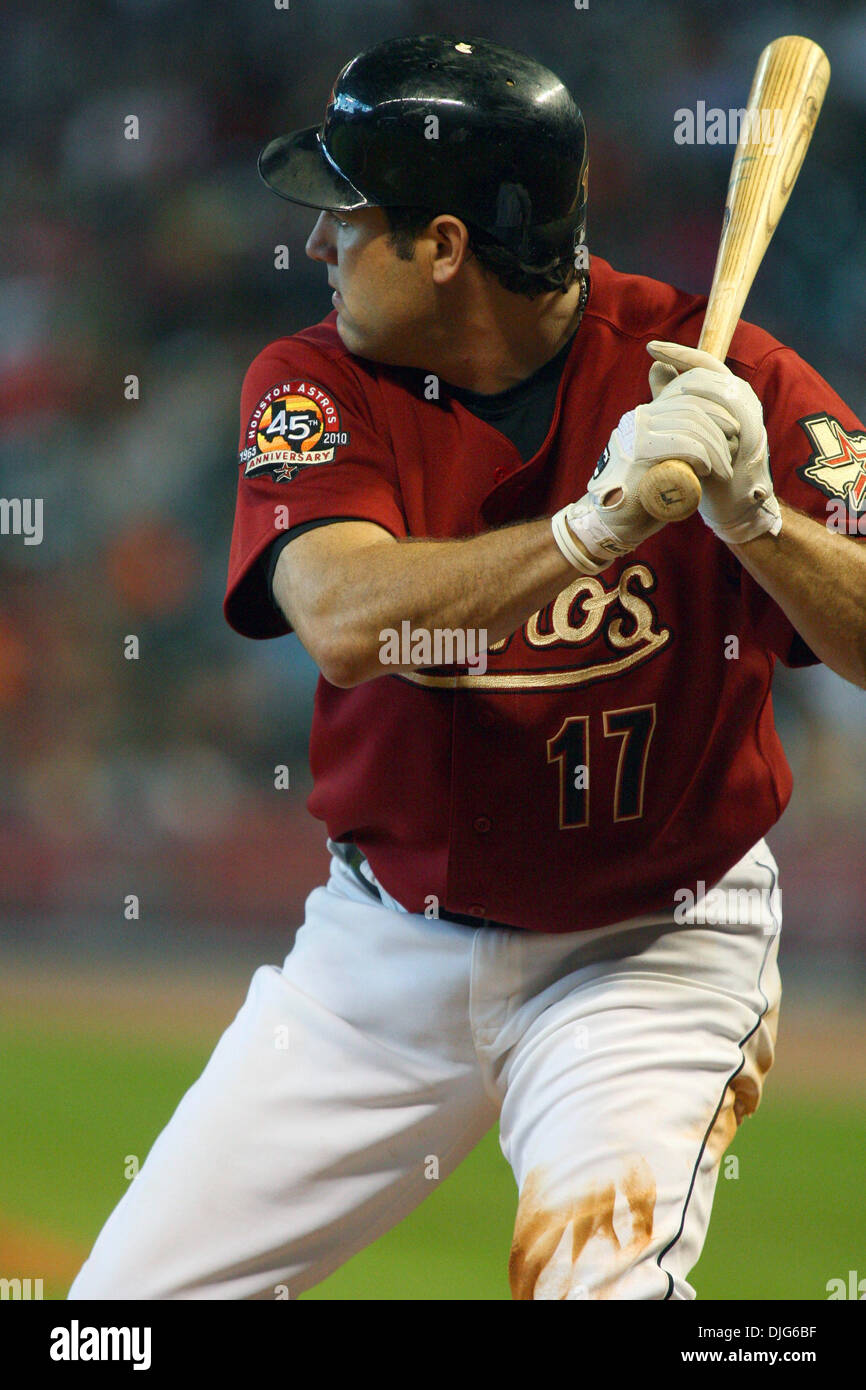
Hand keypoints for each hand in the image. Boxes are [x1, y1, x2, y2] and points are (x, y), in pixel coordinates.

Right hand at [554, 381, 737, 570]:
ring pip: (690, 425)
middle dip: (720, 428)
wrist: (610, 524)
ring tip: (724, 470)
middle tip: (734, 452)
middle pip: (692, 408)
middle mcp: (637, 418)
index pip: (687, 398)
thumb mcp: (661, 462)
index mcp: (644, 415)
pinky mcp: (637, 453)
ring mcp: (635, 434)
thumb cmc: (641, 497)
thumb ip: (676, 446)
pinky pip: (681, 444)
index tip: (733, 431)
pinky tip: (708, 470)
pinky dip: (702, 455)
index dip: (716, 411)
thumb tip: (710, 437)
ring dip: (715, 447)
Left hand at [647, 340, 781, 542]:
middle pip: (708, 371)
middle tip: (655, 363)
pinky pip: (727, 415)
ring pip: (718, 388)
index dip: (677, 353)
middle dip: (680, 365)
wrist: (730, 501)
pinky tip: (683, 408)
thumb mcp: (687, 427)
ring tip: (666, 394)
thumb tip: (656, 368)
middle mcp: (741, 398)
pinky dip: (705, 409)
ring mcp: (748, 416)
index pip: (703, 362)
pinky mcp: (750, 436)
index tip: (651, 346)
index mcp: (727, 394)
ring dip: (690, 387)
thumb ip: (672, 397)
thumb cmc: (707, 463)